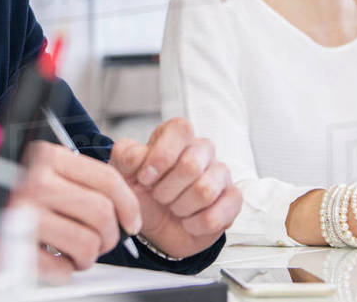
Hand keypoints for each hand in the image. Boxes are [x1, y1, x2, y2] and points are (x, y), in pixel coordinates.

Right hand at [12, 140, 141, 281]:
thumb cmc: (7, 191)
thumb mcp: (40, 168)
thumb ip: (75, 177)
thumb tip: (121, 202)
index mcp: (46, 157)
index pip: (107, 179)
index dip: (129, 204)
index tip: (132, 221)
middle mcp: (35, 182)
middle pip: (102, 213)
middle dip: (109, 235)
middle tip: (100, 241)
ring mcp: (24, 216)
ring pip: (88, 243)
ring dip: (88, 256)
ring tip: (74, 252)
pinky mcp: (15, 249)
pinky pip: (61, 270)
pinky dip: (63, 272)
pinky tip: (51, 260)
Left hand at [109, 117, 241, 258]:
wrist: (155, 228)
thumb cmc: (143, 193)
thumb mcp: (124, 173)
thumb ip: (126, 156)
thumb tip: (139, 157)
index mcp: (177, 136)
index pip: (181, 130)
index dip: (161, 156)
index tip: (145, 177)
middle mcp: (202, 150)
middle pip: (191, 165)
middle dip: (166, 190)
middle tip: (159, 197)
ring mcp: (220, 173)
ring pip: (205, 191)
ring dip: (181, 208)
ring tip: (174, 208)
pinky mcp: (232, 199)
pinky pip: (219, 214)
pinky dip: (196, 224)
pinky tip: (189, 222)